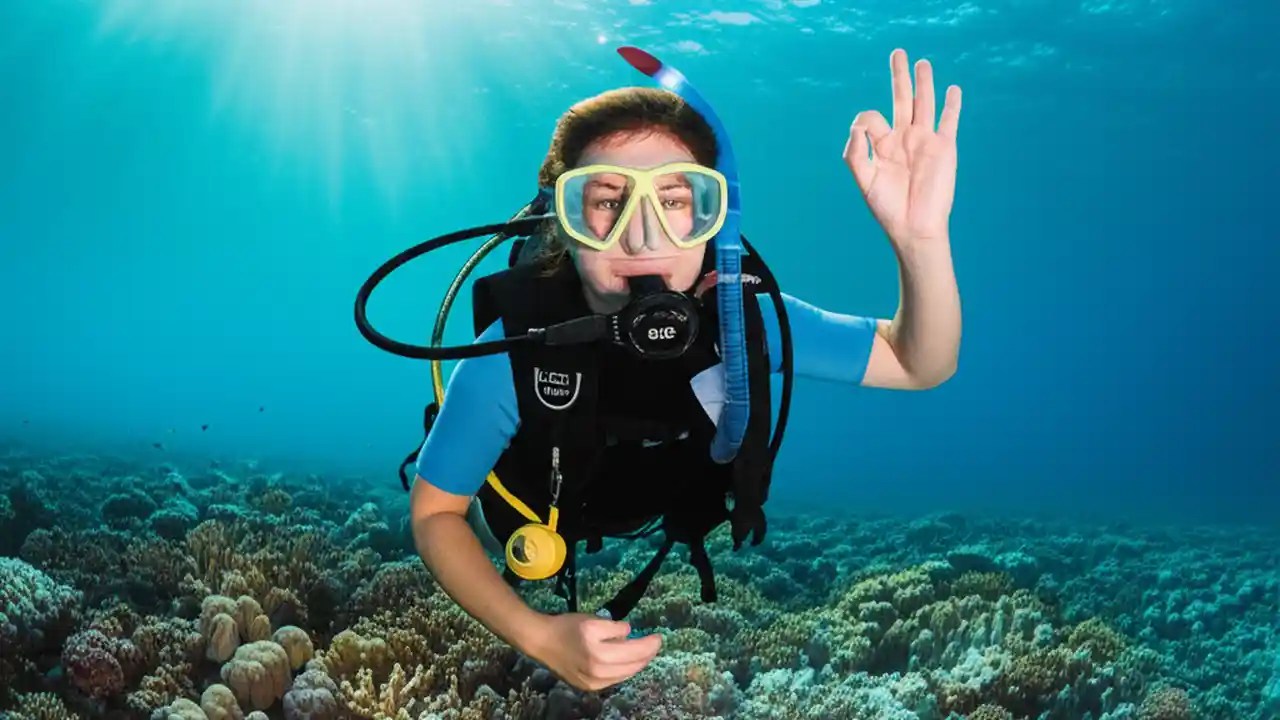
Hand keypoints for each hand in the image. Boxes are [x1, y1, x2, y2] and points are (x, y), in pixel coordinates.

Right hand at [528, 612, 661, 691]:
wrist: (542, 642)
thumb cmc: (567, 627)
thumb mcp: (592, 621)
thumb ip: (614, 628)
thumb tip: (630, 634)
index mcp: (599, 652)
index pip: (634, 651)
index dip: (649, 644)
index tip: (658, 637)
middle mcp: (598, 671)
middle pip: (633, 666)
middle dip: (647, 655)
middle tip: (654, 644)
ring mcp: (593, 683)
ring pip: (625, 675)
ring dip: (637, 664)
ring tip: (644, 653)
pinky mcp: (589, 687)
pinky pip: (614, 680)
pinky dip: (624, 671)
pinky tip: (627, 662)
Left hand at [844, 48, 961, 245]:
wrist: (915, 227)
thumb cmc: (887, 207)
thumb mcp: (863, 180)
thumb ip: (855, 152)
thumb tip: (858, 125)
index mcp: (882, 145)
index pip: (870, 118)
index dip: (865, 120)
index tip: (865, 133)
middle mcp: (903, 138)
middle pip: (901, 99)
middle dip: (899, 76)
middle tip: (898, 52)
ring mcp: (924, 141)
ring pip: (924, 104)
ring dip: (924, 82)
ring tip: (922, 63)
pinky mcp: (945, 147)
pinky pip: (949, 121)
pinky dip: (952, 105)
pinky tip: (953, 90)